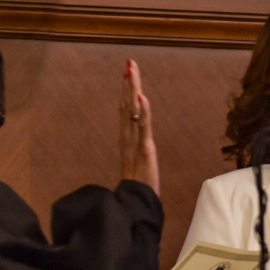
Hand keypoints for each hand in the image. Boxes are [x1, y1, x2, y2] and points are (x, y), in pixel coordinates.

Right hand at [121, 59, 159, 193]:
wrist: (135, 206)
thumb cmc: (138, 188)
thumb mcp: (137, 165)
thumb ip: (135, 152)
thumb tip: (137, 145)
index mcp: (127, 140)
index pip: (125, 111)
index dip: (125, 92)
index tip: (126, 74)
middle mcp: (128, 139)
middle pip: (126, 106)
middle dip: (129, 84)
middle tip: (130, 63)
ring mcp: (135, 144)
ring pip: (132, 112)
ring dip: (133, 90)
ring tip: (132, 71)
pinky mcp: (144, 151)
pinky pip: (143, 128)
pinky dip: (143, 112)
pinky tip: (142, 97)